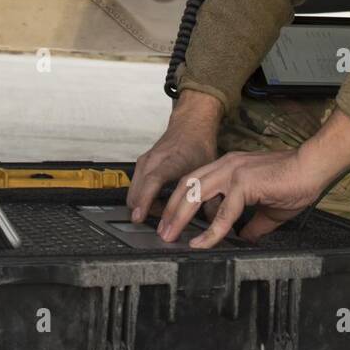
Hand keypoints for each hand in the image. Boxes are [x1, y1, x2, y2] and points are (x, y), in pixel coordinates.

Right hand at [127, 90, 222, 222]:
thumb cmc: (198, 146)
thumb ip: (211, 198)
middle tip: (163, 223)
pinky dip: (142, 198)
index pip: (153, 182)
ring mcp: (144, 161)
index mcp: (170, 161)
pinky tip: (158, 201)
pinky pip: (136, 186)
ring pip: (134, 192)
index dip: (145, 201)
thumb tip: (216, 223)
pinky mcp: (141, 164)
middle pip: (137, 192)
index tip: (139, 217)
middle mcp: (153, 160)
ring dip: (143, 206)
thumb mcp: (208, 171)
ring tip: (164, 212)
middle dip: (145, 212)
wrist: (190, 126)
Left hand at [157, 109, 349, 248]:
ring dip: (179, 216)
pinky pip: (224, 212)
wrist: (314, 168)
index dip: (180, 200)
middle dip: (171, 208)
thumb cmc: (295, 184)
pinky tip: (202, 244)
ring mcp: (234, 172)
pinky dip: (211, 231)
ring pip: (195, 193)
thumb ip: (252, 223)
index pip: (195, 181)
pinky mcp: (245, 182)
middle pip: (187, 184)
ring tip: (171, 236)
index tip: (172, 221)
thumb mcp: (268, 209)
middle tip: (162, 231)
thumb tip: (243, 238)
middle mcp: (226, 165)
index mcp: (229, 167)